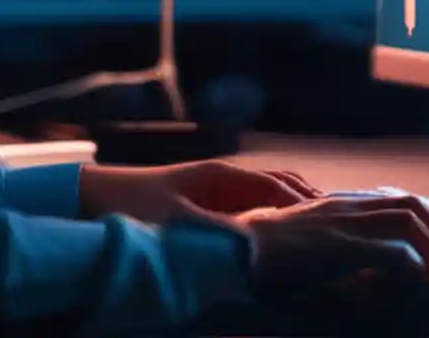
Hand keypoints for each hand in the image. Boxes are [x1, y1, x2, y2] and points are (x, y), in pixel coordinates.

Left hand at [79, 160, 323, 224]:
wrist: (90, 197)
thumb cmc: (132, 205)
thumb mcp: (179, 224)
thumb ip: (220, 237)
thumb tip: (255, 251)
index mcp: (222, 176)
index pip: (276, 188)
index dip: (303, 205)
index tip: (328, 223)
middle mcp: (224, 180)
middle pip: (278, 187)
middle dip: (307, 204)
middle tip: (338, 225)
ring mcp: (215, 192)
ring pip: (266, 198)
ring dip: (291, 212)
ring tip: (318, 232)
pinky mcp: (204, 207)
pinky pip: (248, 211)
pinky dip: (270, 220)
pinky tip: (278, 239)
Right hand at [238, 194, 428, 292]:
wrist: (232, 250)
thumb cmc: (260, 256)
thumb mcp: (305, 250)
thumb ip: (335, 256)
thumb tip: (370, 278)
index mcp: (337, 206)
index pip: (393, 200)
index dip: (421, 219)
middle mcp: (344, 207)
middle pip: (410, 204)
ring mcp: (343, 224)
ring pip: (407, 222)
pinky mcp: (340, 247)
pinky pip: (391, 253)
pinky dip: (408, 267)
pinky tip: (409, 283)